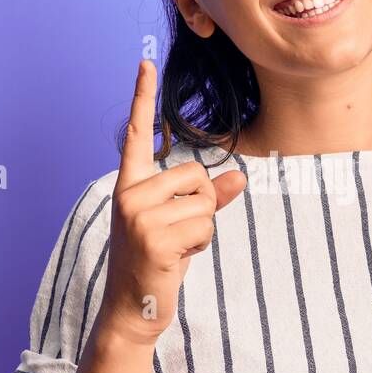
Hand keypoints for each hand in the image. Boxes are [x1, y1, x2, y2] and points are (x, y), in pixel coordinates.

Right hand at [101, 60, 246, 345]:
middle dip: (203, 205)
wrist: (131, 309)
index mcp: (129, 185)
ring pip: (205, 202)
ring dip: (202, 229)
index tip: (145, 63)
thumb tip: (242, 175)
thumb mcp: (179, 225)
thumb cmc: (156, 263)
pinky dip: (201, 244)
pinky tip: (177, 259)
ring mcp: (138, 215)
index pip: (137, 135)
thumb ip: (207, 197)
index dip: (142, 98)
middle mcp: (128, 194)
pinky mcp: (153, 237)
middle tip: (178, 234)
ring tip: (175, 248)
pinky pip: (205, 226)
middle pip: (196, 174)